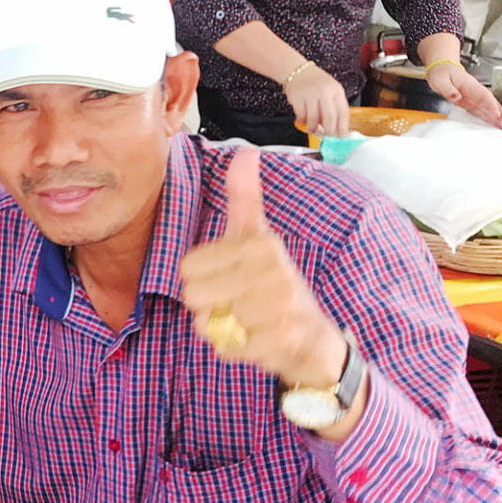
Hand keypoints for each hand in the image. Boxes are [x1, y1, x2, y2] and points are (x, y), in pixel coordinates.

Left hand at [178, 149, 346, 385]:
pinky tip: (257, 341)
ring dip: (220, 327)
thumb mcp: (258, 237)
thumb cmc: (275, 284)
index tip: (229, 277)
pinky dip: (233, 349)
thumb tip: (245, 153)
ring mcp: (279, 306)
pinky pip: (224, 347)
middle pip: (191, 294)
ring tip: (249, 321)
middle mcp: (272, 270)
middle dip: (207, 305)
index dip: (201, 278)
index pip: (187, 266)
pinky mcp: (280, 340)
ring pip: (205, 322)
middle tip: (238, 303)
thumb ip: (245, 198)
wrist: (314, 340)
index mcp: (260, 243)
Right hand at [284, 63, 351, 137]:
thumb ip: (335, 105)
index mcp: (336, 90)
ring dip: (313, 128)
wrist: (298, 71)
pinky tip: (304, 120)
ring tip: (313, 129)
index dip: (343, 126)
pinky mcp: (297, 98)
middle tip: (327, 135)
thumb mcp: (331, 90)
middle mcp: (324, 91)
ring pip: (313, 118)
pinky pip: (301, 115)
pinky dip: (303, 121)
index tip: (341, 136)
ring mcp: (310, 94)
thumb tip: (337, 127)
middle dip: (329, 130)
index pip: (343, 112)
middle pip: (329, 117)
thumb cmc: (316, 83)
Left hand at [425, 59, 501, 127]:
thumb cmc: (441, 73)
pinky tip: (491, 122)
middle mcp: (473, 91)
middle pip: (489, 102)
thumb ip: (448, 89)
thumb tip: (456, 96)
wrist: (440, 69)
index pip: (483, 95)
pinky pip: (479, 110)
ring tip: (500, 125)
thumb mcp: (440, 80)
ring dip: (494, 117)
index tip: (496, 113)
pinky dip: (486, 116)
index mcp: (469, 84)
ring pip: (486, 107)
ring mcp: (472, 97)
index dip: (490, 105)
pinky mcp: (468, 102)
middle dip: (497, 113)